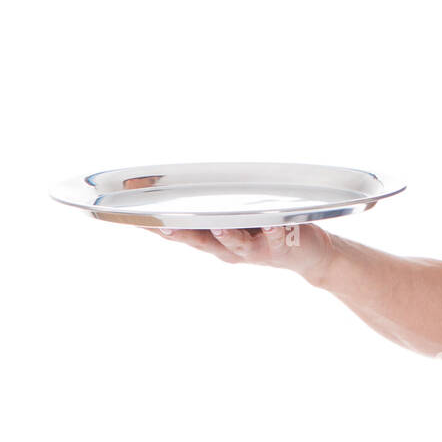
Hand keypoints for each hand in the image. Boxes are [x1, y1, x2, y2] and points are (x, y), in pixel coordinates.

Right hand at [146, 222, 335, 283]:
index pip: (181, 234)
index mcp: (216, 242)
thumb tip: (192, 187)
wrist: (308, 254)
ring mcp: (256, 250)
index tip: (134, 219)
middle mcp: (231, 249)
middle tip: (162, 225)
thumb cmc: (268, 231)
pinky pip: (277, 237)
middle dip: (182, 234)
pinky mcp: (281, 247)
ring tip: (219, 224)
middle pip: (202, 242)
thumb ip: (216, 209)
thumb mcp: (238, 221)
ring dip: (227, 235)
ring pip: (237, 244)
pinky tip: (272, 222)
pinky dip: (274, 229)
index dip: (157, 228)